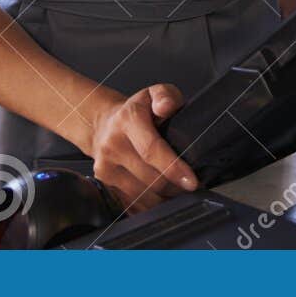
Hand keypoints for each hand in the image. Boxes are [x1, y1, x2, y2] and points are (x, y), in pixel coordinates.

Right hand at [87, 84, 197, 213]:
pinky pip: (132, 202)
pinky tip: (162, 195)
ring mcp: (106, 166)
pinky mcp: (104, 182)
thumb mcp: (154, 93)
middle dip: (175, 185)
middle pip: (150, 177)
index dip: (174, 168)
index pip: (151, 150)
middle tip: (190, 184)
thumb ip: (166, 95)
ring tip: (177, 188)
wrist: (104, 125)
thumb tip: (166, 106)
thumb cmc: (137, 111)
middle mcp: (113, 145)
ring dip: (165, 196)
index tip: (191, 181)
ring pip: (142, 194)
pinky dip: (151, 203)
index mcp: (128, 120)